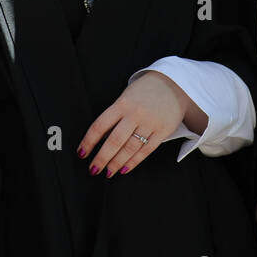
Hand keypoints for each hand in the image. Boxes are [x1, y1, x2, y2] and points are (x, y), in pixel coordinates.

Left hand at [78, 72, 199, 177]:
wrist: (174, 84)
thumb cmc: (145, 91)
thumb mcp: (126, 97)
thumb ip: (115, 116)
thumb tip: (101, 138)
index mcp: (122, 104)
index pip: (100, 125)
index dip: (89, 141)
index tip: (82, 153)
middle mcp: (135, 114)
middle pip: (114, 140)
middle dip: (102, 158)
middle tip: (93, 169)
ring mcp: (150, 123)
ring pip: (130, 148)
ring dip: (116, 163)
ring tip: (108, 172)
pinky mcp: (163, 131)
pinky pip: (146, 150)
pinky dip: (134, 161)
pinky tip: (125, 168)